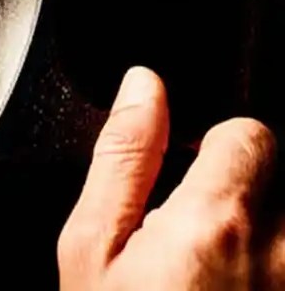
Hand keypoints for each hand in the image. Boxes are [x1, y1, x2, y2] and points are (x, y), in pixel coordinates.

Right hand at [59, 66, 284, 289]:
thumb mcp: (91, 248)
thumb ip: (122, 160)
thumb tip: (141, 86)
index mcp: (216, 222)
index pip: (249, 133)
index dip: (211, 149)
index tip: (187, 183)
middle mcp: (279, 255)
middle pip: (275, 180)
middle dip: (238, 199)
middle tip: (195, 246)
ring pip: (281, 227)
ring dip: (260, 241)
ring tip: (213, 277)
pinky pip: (284, 264)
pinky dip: (264, 271)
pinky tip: (223, 288)